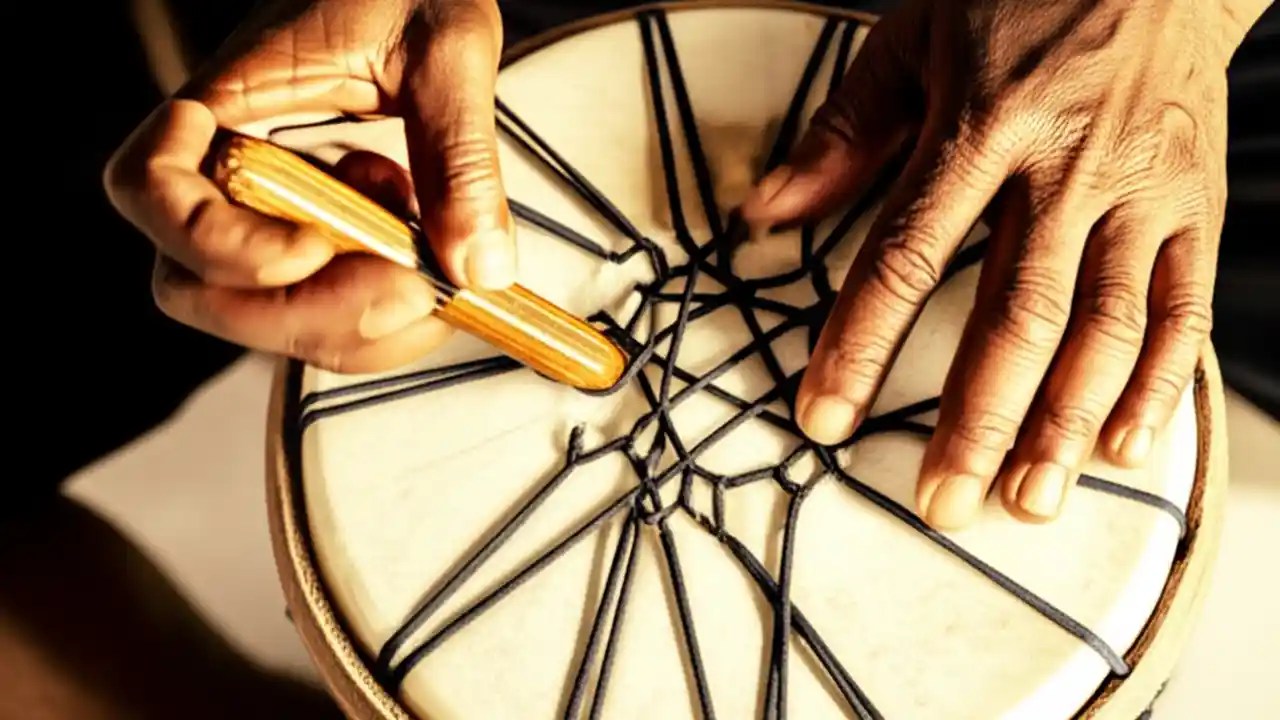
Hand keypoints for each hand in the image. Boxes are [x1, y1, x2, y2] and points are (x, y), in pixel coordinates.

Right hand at [105, 0, 513, 372]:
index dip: (211, 240)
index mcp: (227, 102)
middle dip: (305, 309)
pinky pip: (319, 316)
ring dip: (352, 317)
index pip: (147, 188)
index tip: (310, 241)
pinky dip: (377, 313)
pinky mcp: (308, 247)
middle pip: (197, 287)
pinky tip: (414, 241)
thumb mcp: (448, 51)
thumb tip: (477, 268)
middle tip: (407, 282)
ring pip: (263, 318)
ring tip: (418, 242)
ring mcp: (261, 218)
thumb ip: (459, 155)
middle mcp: (224, 171)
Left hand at [743, 0, 1270, 527]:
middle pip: (1016, 315)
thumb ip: (843, 134)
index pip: (906, 255)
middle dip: (974, 421)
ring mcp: (1141, 190)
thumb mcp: (914, 40)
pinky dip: (1158, 384)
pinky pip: (1183, 307)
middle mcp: (1067, 165)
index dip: (861, 347)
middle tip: (940, 503)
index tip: (822, 419)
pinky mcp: (1196, 205)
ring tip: (1024, 502)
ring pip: (1104, 327)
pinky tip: (1123, 450)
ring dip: (1064, 424)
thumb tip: (764, 213)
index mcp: (982, 123)